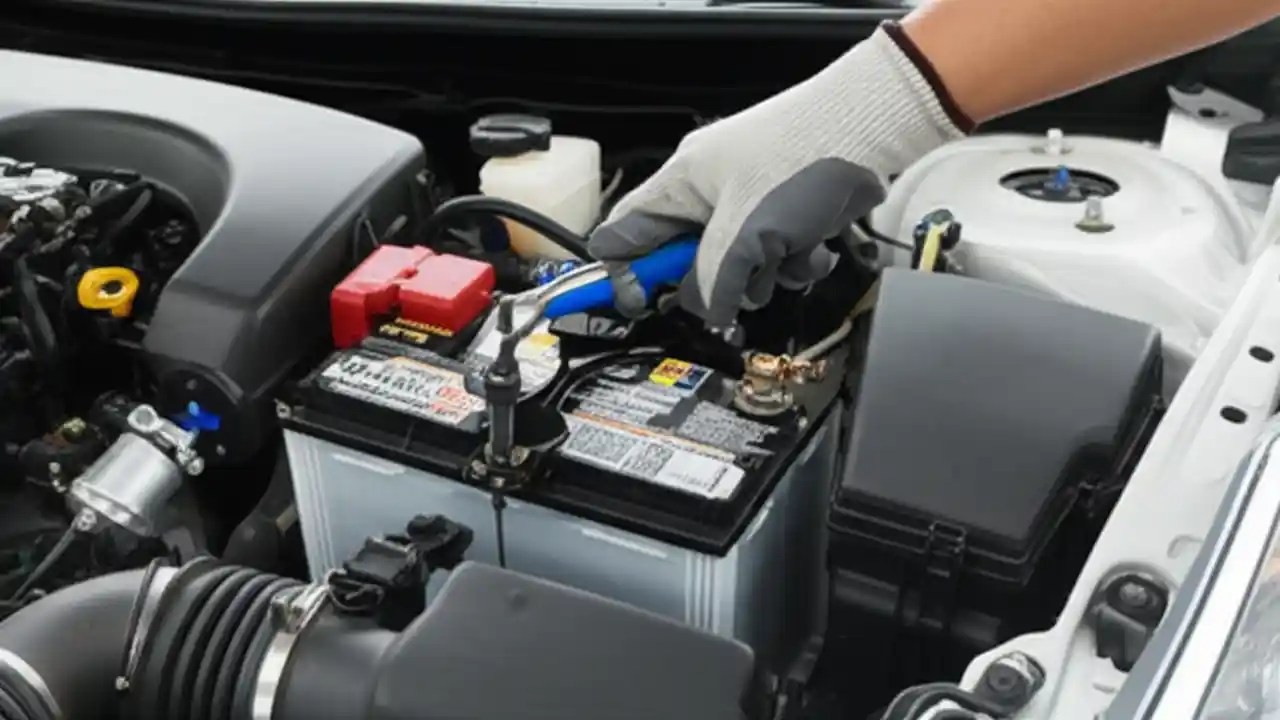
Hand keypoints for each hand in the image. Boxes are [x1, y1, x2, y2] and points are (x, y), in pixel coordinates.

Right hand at [587, 24, 963, 328]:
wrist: (869, 131)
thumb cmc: (800, 161)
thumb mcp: (742, 236)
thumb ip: (712, 283)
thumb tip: (707, 313)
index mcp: (679, 184)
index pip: (622, 235)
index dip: (626, 274)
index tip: (642, 303)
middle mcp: (707, 194)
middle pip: (685, 261)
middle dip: (715, 282)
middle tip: (735, 283)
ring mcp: (747, 205)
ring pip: (735, 268)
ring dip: (762, 276)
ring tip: (785, 258)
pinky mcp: (784, 215)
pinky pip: (773, 259)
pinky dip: (794, 262)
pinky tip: (814, 249)